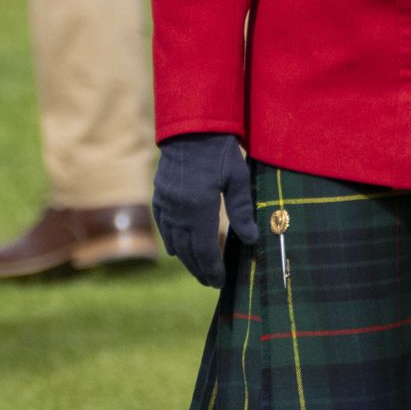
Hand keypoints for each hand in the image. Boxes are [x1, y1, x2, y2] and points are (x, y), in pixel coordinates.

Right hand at [152, 133, 257, 286]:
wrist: (190, 126)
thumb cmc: (220, 151)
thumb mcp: (238, 179)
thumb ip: (242, 211)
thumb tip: (251, 239)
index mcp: (199, 208)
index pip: (204, 249)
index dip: (212, 268)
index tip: (220, 282)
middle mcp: (178, 210)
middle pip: (188, 250)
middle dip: (200, 269)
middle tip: (211, 283)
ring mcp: (166, 203)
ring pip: (174, 241)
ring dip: (186, 259)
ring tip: (199, 271)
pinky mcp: (159, 195)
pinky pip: (163, 226)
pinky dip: (171, 241)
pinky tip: (177, 250)